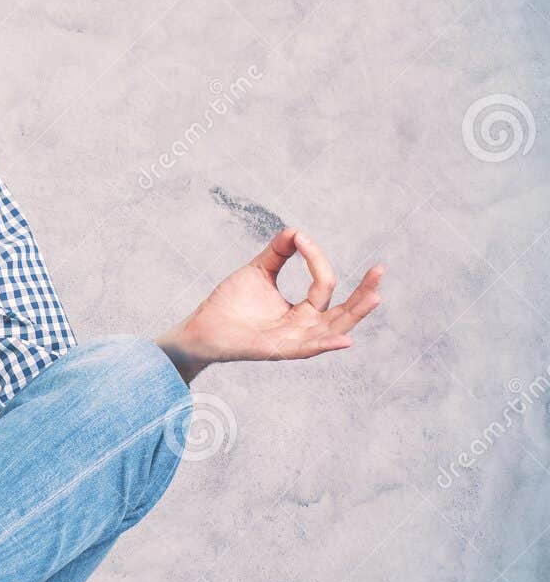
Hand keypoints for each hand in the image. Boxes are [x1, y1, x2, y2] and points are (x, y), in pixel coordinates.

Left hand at [156, 228, 383, 383]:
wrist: (201, 326)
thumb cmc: (229, 303)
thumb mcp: (259, 271)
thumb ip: (279, 252)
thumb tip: (296, 230)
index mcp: (303, 311)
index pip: (324, 285)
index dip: (316, 259)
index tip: (300, 238)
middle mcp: (304, 327)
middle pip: (343, 311)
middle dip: (364, 292)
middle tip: (381, 270)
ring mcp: (294, 341)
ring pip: (333, 329)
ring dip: (355, 314)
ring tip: (376, 297)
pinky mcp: (279, 351)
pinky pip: (308, 349)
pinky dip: (326, 344)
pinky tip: (345, 339)